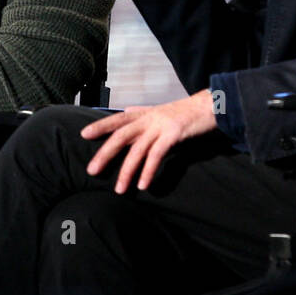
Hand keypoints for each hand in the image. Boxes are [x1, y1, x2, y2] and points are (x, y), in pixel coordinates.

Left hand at [80, 91, 218, 193]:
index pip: (118, 118)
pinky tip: (143, 184)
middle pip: (121, 135)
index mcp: (145, 112)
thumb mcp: (161, 109)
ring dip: (127, 171)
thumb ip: (143, 111)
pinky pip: (157, 155)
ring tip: (119, 189)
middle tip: (91, 170)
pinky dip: (148, 170)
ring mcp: (161, 125)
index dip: (101, 125)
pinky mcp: (173, 134)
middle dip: (105, 153)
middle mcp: (149, 118)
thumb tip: (127, 108)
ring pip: (137, 149)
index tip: (84, 134)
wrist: (211, 105)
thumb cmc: (186, 111)